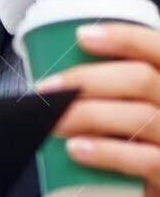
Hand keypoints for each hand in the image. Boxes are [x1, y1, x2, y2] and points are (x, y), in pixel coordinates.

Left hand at [40, 22, 159, 196]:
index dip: (123, 37)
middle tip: (47, 89)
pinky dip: (106, 152)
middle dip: (87, 80)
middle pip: (141, 79)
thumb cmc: (147, 142)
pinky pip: (144, 160)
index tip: (81, 36)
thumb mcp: (140, 104)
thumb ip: (114, 88)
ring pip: (140, 116)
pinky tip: (76, 149)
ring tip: (52, 121)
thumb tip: (57, 78)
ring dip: (87, 115)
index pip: (156, 47)